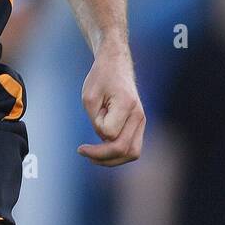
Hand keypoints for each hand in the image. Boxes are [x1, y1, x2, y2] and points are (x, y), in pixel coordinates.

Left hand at [78, 41, 144, 165]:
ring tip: (92, 157)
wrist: (116, 65)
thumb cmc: (100, 79)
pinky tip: (102, 151)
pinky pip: (132, 147)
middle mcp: (138, 115)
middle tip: (82, 151)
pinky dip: (117, 154)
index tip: (91, 115)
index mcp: (126, 105)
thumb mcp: (90, 97)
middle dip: (102, 157)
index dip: (96, 130)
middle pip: (125, 150)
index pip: (110, 133)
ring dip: (111, 160)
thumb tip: (105, 140)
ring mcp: (141, 121)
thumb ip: (97, 121)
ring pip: (133, 153)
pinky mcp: (139, 125)